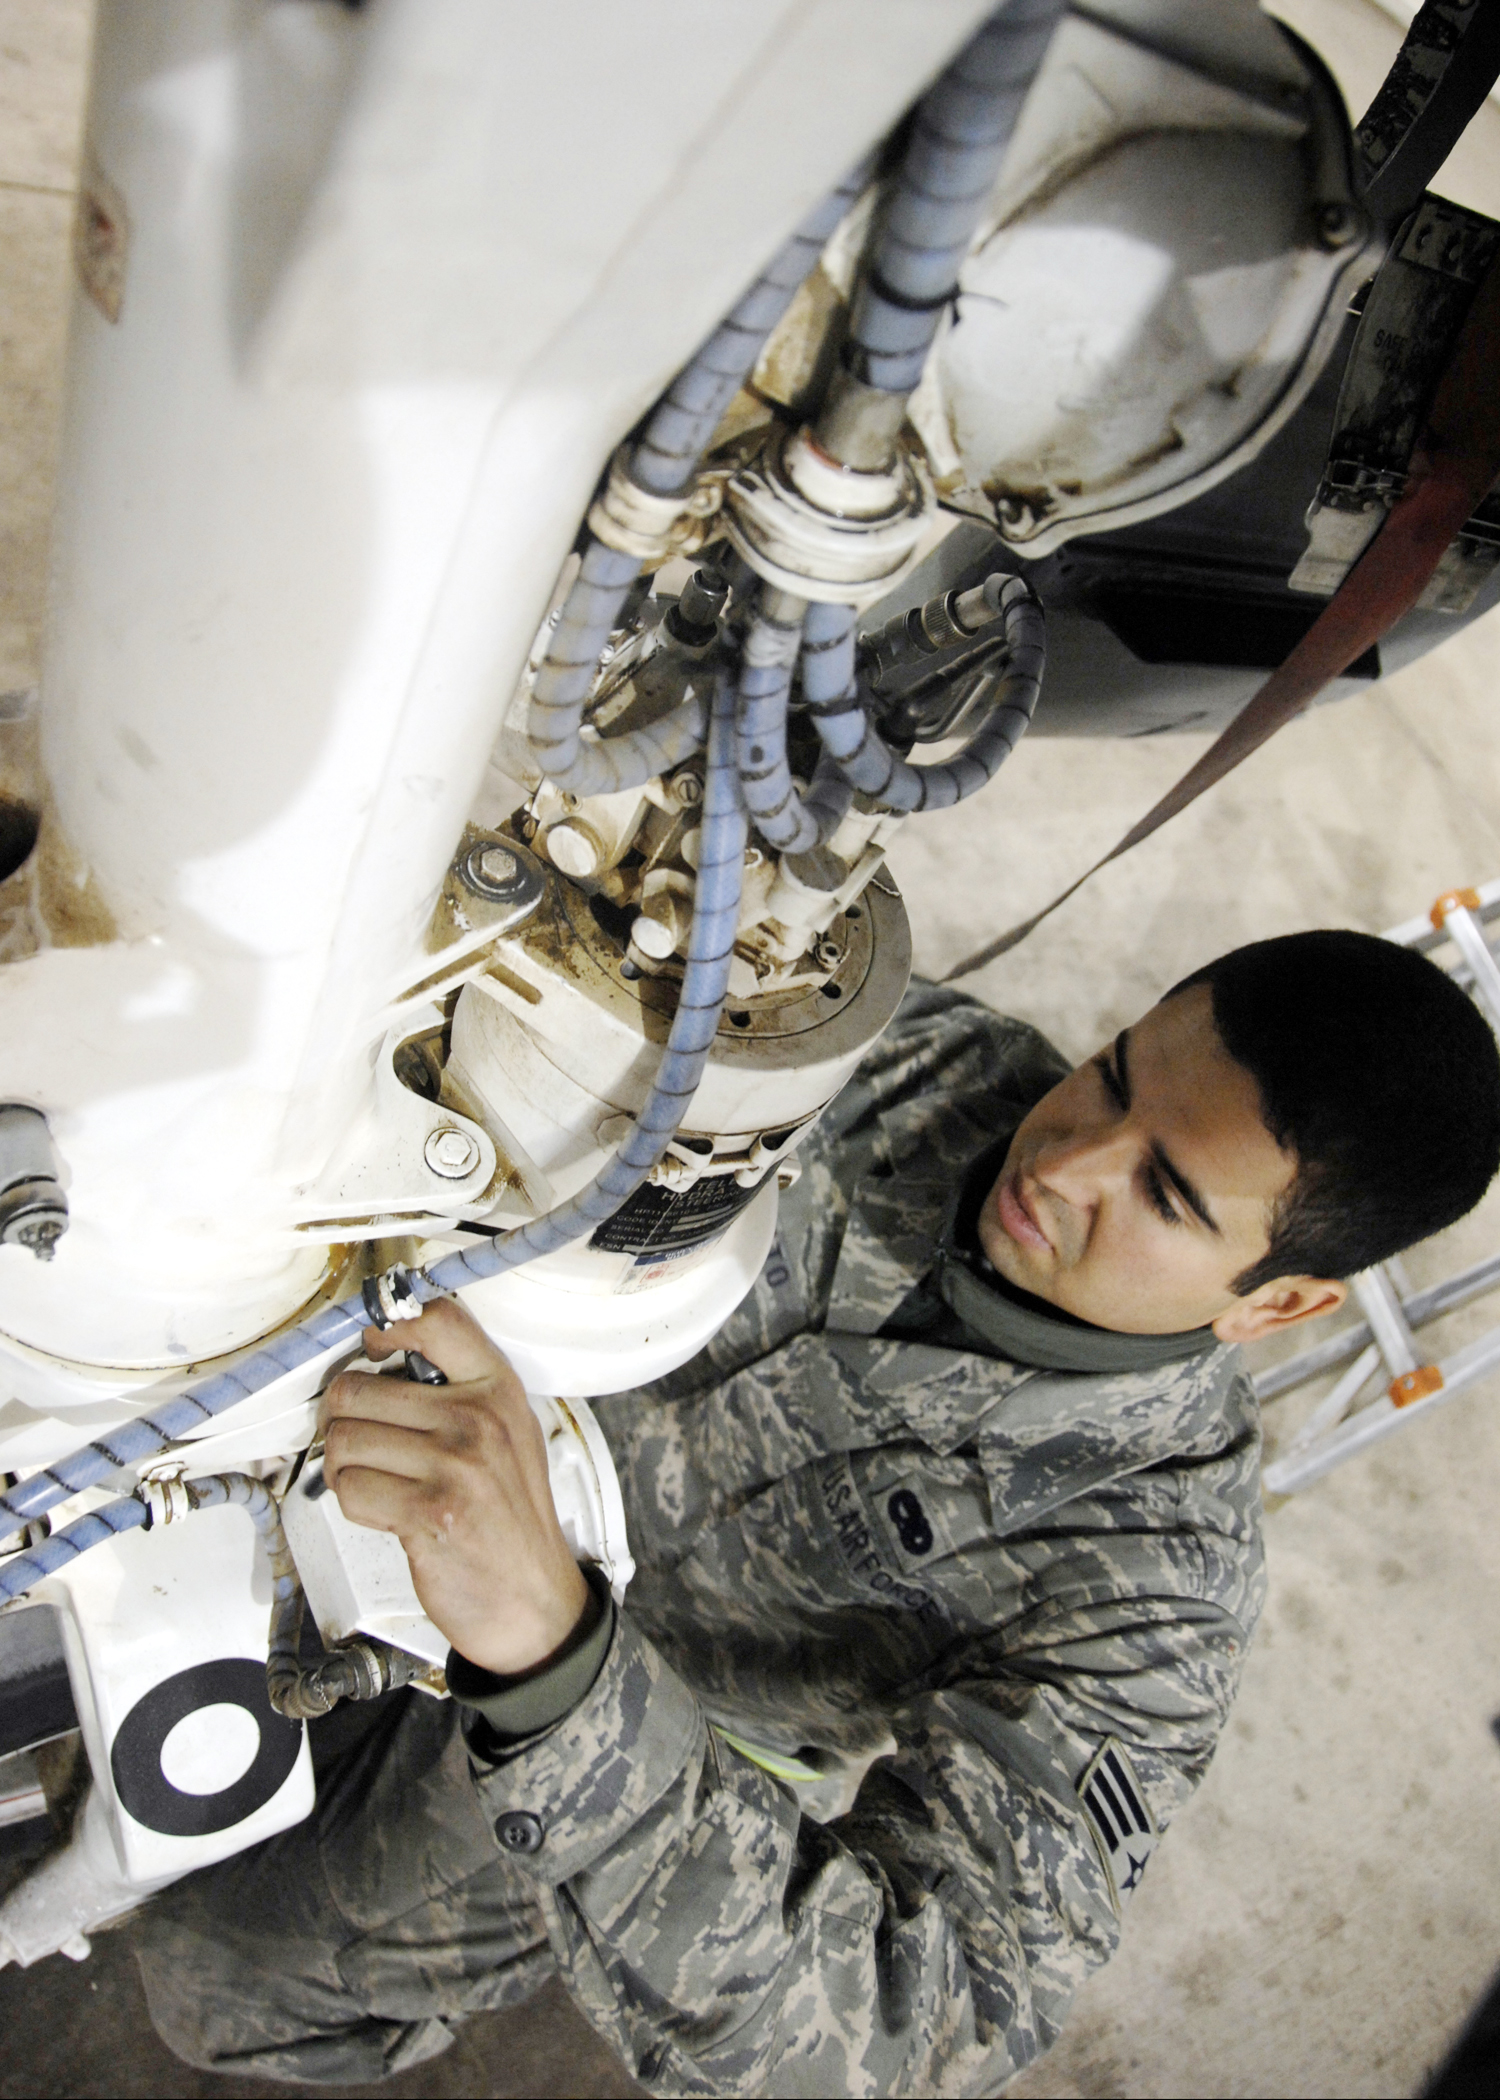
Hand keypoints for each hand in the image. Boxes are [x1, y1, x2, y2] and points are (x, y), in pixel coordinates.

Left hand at [318, 1295, 593, 1676]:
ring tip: (375, 1481)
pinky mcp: (428, 1512)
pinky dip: (354, 1503)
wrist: (533, 1599)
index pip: (435, 1320)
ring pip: (344, 1440)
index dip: (386, 1329)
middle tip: (358, 1440)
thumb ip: (460, 1388)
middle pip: (357, 1388)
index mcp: (498, 1389)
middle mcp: (478, 1419)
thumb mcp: (508, 1432)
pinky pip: (351, 1489)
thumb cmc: (511, 1516)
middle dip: (342, 1420)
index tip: (373, 1351)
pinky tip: (385, 1511)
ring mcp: (454, 1465)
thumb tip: (380, 1357)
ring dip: (344, 1467)